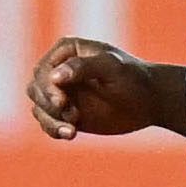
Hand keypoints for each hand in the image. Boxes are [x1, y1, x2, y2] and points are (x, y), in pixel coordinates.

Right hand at [26, 37, 184, 140]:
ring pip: (39, 108)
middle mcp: (59, 70)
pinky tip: (70, 135)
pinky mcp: (65, 114)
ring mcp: (61, 93)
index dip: (47, 87)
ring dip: (50, 121)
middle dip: (48, 106)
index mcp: (67, 51)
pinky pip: (48, 123)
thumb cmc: (134, 78)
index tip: (62, 101)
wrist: (149, 101)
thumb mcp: (112, 68)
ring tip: (71, 131)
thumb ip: (84, 67)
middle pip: (36, 89)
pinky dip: (54, 130)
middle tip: (73, 116)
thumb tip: (55, 76)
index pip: (43, 70)